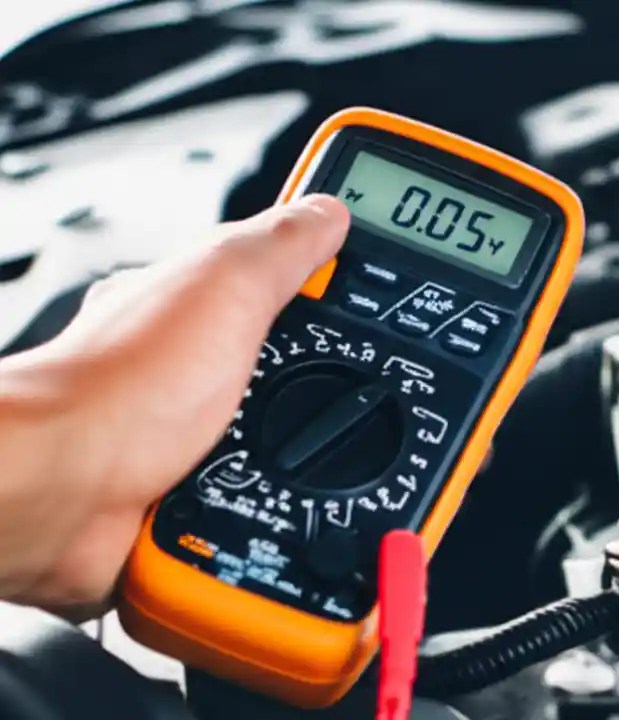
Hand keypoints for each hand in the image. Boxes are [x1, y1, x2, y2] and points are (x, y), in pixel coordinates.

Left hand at [0, 195, 348, 618]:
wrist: (58, 492)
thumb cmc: (117, 389)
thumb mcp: (226, 286)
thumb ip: (282, 245)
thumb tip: (328, 210)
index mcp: (198, 306)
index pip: (286, 283)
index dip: (337, 292)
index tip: (380, 305)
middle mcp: (186, 371)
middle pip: (292, 372)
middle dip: (328, 391)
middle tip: (353, 399)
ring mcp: (183, 439)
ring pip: (277, 448)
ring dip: (301, 465)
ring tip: (315, 465)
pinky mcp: (185, 504)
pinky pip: (254, 511)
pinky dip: (272, 518)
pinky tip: (280, 510)